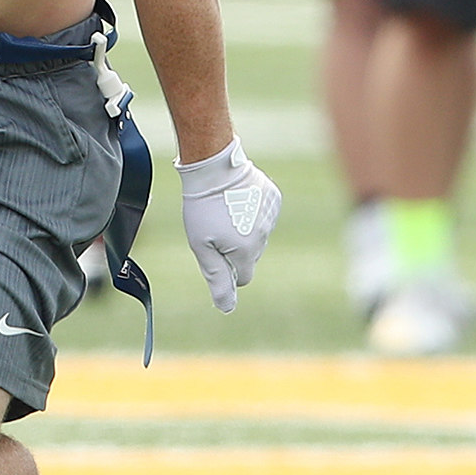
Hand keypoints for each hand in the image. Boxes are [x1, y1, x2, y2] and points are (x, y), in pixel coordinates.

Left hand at [177, 137, 279, 312]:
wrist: (214, 167)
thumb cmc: (202, 208)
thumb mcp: (202, 247)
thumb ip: (217, 279)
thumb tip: (227, 308)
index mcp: (246, 251)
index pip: (242, 276)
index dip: (226, 268)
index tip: (215, 252)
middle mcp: (264, 236)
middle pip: (250, 255)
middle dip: (234, 248)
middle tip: (214, 226)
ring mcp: (272, 215)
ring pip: (257, 234)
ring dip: (243, 227)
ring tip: (224, 209)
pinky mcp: (274, 198)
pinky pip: (263, 213)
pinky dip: (251, 210)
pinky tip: (237, 197)